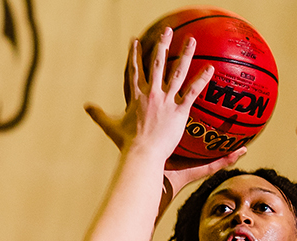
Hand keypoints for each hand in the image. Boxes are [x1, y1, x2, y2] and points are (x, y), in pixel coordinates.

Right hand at [83, 30, 242, 205]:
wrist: (141, 154)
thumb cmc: (127, 144)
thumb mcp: (111, 127)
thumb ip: (98, 115)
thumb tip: (86, 106)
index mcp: (136, 96)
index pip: (134, 70)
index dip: (134, 55)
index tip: (135, 40)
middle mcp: (151, 93)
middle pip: (157, 64)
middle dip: (162, 45)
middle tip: (167, 30)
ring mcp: (166, 100)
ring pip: (177, 72)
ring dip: (185, 54)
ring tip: (192, 40)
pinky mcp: (179, 110)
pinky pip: (192, 92)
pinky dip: (202, 80)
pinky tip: (211, 68)